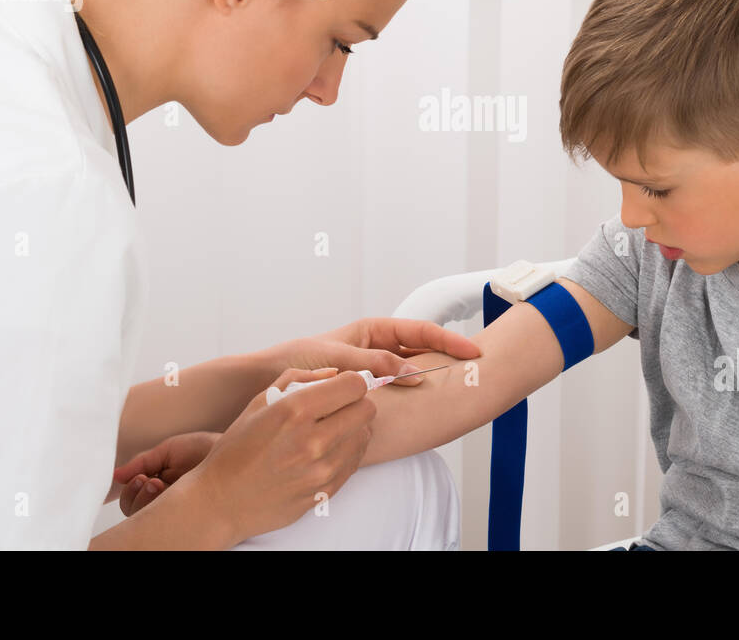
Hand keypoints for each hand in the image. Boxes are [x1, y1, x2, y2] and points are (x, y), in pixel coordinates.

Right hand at [112, 430, 222, 516]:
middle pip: (134, 513)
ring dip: (147, 501)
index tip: (142, 477)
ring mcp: (176, 511)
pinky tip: (172, 492)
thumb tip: (116, 476)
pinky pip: (166, 524)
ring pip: (147, 520)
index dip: (131, 491)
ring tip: (161, 484)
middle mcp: (165, 502)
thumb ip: (142, 462)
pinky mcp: (189, 519)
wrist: (234, 451)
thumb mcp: (170, 451)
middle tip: (151, 481)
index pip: (132, 501)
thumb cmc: (205, 450)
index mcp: (158, 487)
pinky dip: (162, 507)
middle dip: (135, 497)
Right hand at [192, 368, 375, 546]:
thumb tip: (334, 372)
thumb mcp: (259, 402)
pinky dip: (348, 452)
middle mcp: (312, 441)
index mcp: (294, 411)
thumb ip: (298, 378)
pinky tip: (327, 451)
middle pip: (367, 409)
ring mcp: (321, 470)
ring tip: (331, 429)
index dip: (353, 381)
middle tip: (339, 407)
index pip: (354, 385)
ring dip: (354, 428)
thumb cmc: (237, 448)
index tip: (342, 387)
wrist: (222, 501)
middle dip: (357, 403)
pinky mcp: (325, 492)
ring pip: (365, 436)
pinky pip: (355, 462)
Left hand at [267, 317, 481, 388]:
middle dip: (450, 357)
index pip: (421, 331)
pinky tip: (426, 408)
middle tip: (476, 370)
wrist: (263, 381)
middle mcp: (376, 349)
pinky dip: (412, 398)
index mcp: (373, 331)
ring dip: (434, 378)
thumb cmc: (293, 361)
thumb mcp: (334, 358)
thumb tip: (408, 372)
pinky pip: (397, 392)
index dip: (449, 340)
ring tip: (459, 389)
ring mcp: (374, 371)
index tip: (472, 351)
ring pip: (413, 372)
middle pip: (424, 350)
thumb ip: (370, 364)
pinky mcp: (367, 393)